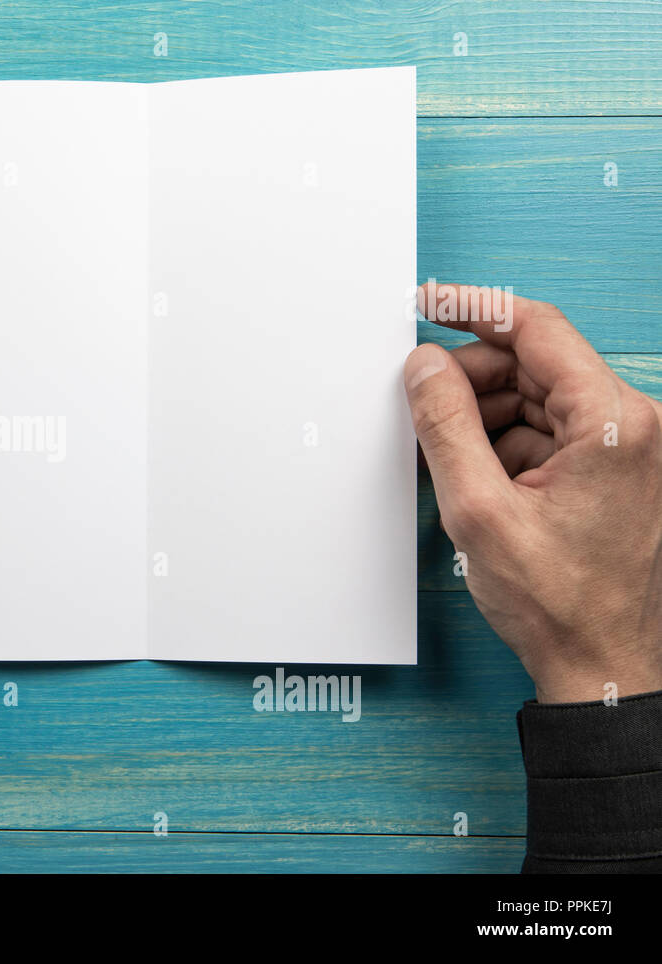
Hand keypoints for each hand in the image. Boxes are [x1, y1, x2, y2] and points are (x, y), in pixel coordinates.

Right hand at [405, 283, 661, 702]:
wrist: (603, 665)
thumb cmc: (561, 603)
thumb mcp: (479, 510)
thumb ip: (446, 426)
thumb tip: (425, 368)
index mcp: (616, 423)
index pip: (538, 329)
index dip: (474, 308)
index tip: (430, 303)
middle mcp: (633, 425)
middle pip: (535, 363)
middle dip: (472, 377)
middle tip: (422, 405)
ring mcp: (627, 449)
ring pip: (536, 398)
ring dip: (484, 416)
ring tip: (448, 459)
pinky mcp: (612, 472)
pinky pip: (546, 431)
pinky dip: (503, 444)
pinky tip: (475, 477)